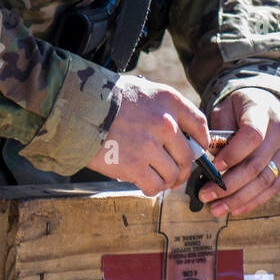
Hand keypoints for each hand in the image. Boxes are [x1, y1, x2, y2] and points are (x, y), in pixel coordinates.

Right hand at [86, 74, 209, 196]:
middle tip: (176, 174)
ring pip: (173, 173)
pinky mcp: (134, 166)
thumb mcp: (142, 90)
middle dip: (183, 168)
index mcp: (169, 101)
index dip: (201, 141)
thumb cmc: (107, 98)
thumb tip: (179, 133)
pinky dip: (151, 188)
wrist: (78, 109)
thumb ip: (163, 109)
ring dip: (167, 181)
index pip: (199, 124)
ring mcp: (150, 146)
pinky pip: (154, 186)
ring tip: (158, 180)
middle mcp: (165, 123)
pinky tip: (144, 184)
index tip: (197, 149)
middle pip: (187, 155)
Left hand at [199, 88, 279, 216]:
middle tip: (205, 195)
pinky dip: (254, 201)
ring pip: (265, 181)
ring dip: (239, 198)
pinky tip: (235, 209)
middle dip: (228, 185)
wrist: (273, 104)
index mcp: (262, 111)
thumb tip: (210, 160)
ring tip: (216, 208)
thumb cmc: (242, 109)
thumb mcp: (226, 108)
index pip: (252, 136)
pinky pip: (274, 188)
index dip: (233, 155)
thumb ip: (219, 132)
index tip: (213, 167)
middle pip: (256, 165)